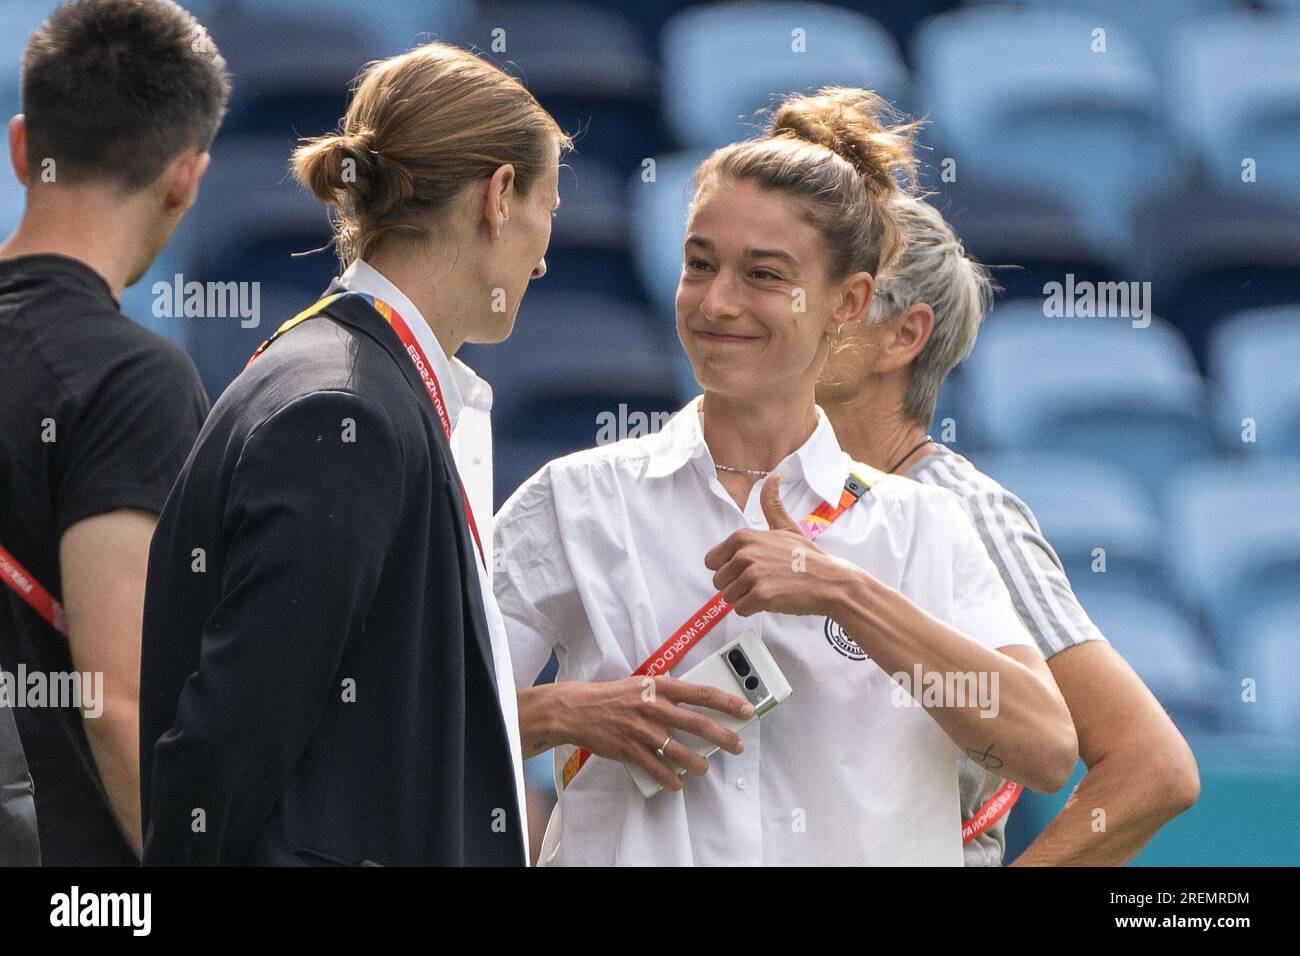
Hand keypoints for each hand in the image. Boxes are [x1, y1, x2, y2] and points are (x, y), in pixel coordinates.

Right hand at [554, 676, 751, 791]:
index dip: (728, 702)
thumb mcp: (643, 684)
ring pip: (681, 752)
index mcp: (660, 687)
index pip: (702, 694)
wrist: (579, 709)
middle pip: (699, 724)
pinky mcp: (631, 750)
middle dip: (724, 737)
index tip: (746, 710)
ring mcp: (643, 730)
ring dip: (698, 763)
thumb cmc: (614, 696)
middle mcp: (655, 707)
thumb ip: (668, 693)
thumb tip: (695, 705)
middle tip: (737, 745)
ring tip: (704, 767)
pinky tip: (678, 782)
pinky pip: (658, 769)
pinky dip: (671, 779)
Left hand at [704, 472, 858, 616]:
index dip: (728, 568)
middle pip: (718, 581)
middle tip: (762, 580)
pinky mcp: (761, 596)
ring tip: (768, 589)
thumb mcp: (786, 526)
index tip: (747, 568)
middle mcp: (745, 554)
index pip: (711, 561)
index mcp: (743, 537)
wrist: (831, 582)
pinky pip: (740, 610)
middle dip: (736, 585)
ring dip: (746, 598)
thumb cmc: (807, 557)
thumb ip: (772, 503)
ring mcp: (753, 575)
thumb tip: (774, 476)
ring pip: (728, 597)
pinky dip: (753, 609)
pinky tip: (771, 600)